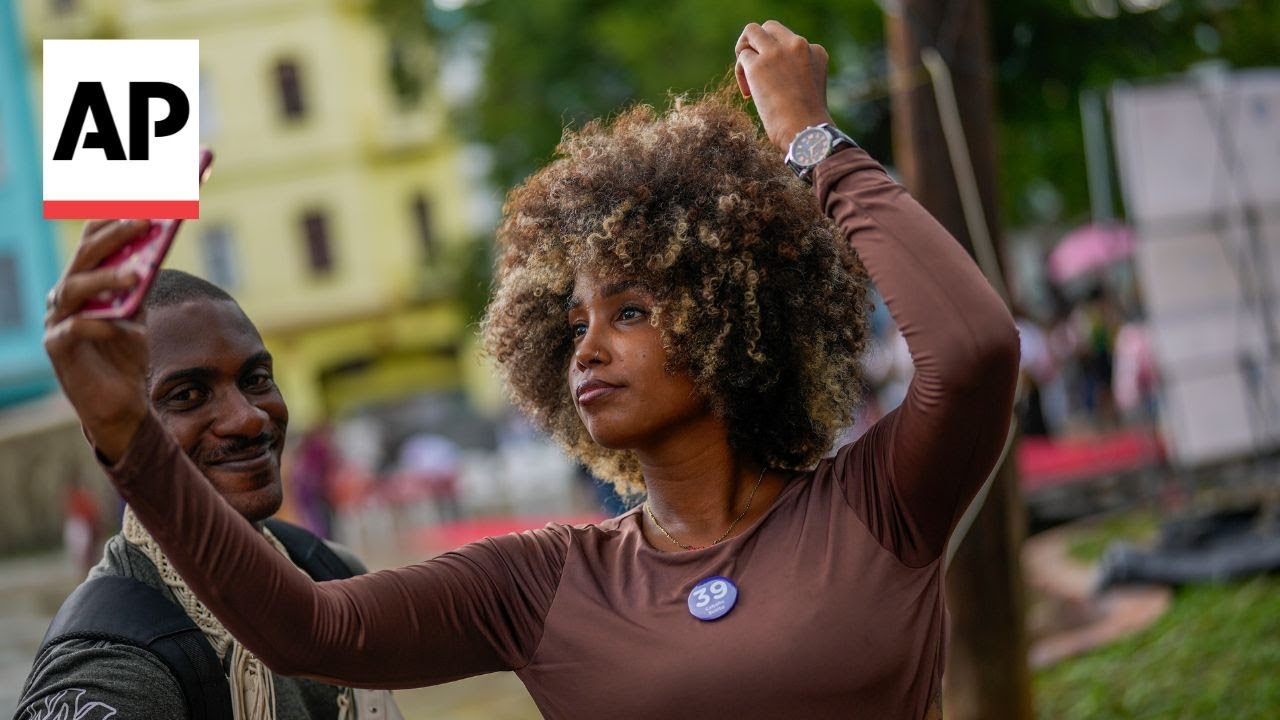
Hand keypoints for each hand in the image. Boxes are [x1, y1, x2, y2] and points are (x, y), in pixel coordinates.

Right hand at [43, 219, 152, 462]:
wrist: (122, 402)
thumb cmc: (129, 353)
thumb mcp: (139, 313)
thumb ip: (140, 284)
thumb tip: (157, 247)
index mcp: (83, 281)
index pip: (90, 242)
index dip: (110, 219)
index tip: (139, 200)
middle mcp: (64, 296)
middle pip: (83, 257)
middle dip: (114, 237)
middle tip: (146, 222)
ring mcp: (57, 321)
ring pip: (74, 288)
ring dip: (107, 278)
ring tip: (136, 275)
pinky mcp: (58, 349)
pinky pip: (74, 328)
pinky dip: (97, 322)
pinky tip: (117, 322)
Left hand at [734, 20, 833, 153]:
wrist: (806, 132)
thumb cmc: (807, 121)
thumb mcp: (809, 87)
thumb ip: (795, 71)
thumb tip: (770, 74)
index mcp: (815, 51)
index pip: (789, 42)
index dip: (778, 58)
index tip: (778, 81)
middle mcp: (798, 45)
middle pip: (769, 27)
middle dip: (758, 44)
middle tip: (753, 68)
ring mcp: (777, 53)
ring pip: (751, 32)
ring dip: (744, 50)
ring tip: (746, 74)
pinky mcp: (758, 65)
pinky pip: (742, 57)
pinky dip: (740, 73)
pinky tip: (747, 93)